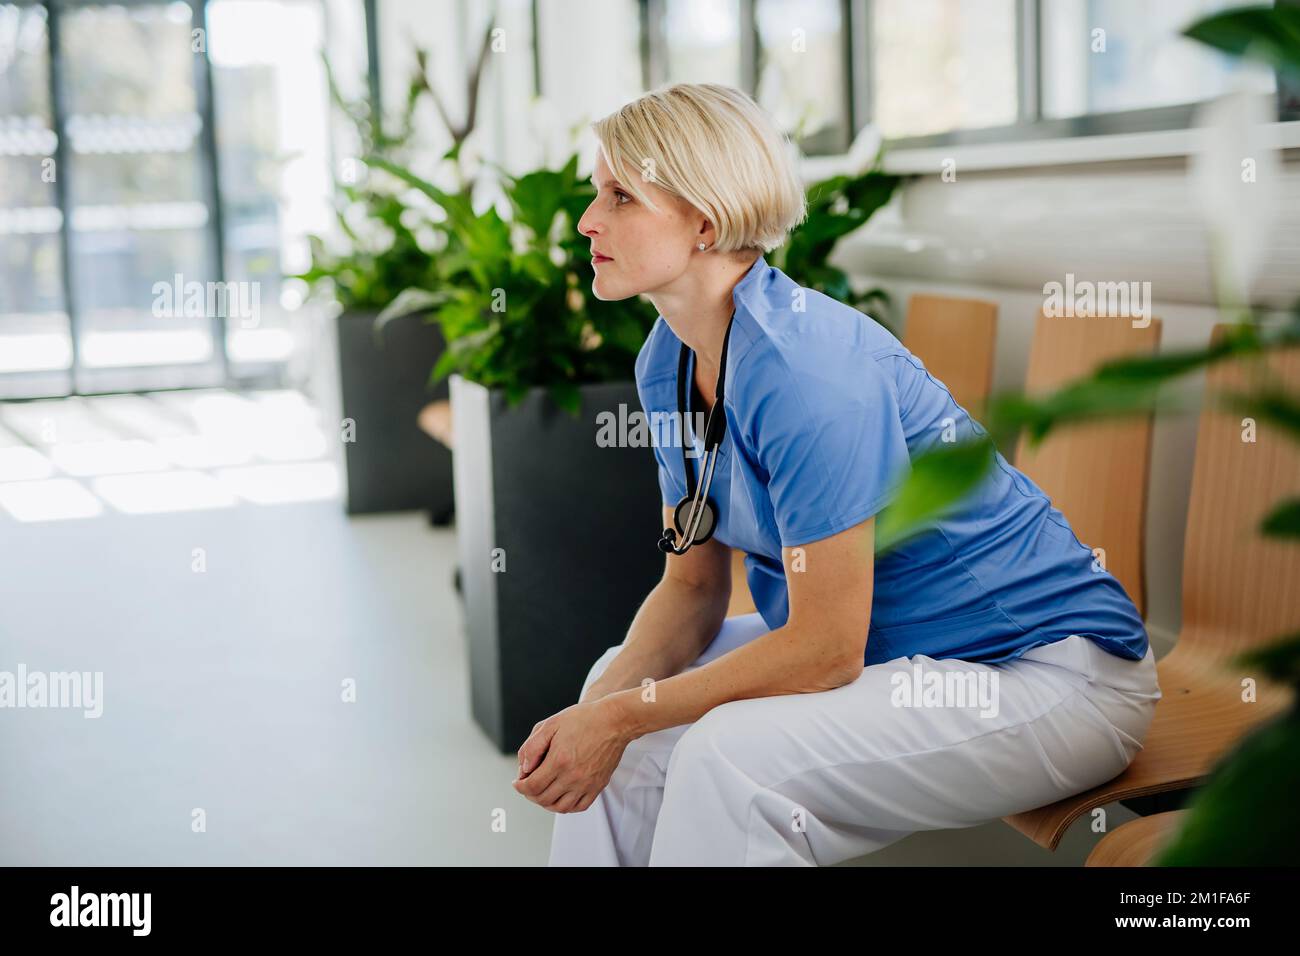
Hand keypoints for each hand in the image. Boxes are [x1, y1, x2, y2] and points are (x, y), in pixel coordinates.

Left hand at [513, 696, 632, 813]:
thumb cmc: (583, 719)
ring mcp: (587, 784)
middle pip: (543, 799)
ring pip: (560, 808)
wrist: (614, 721)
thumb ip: (532, 747)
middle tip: (528, 785)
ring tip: (542, 792)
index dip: (520, 786)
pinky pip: (579, 807)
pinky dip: (566, 806)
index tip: (518, 781)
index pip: (532, 786)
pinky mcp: (598, 786)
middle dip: (530, 794)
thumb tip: (523, 769)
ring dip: (545, 803)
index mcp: (559, 760)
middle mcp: (573, 776)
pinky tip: (561, 795)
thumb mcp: (551, 724)